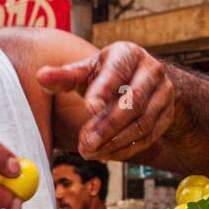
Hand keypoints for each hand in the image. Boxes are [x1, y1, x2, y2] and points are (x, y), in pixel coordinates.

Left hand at [37, 41, 174, 160]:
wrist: (140, 80)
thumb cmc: (106, 75)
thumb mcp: (86, 72)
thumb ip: (64, 77)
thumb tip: (41, 77)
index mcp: (128, 54)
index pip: (116, 72)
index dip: (103, 91)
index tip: (89, 108)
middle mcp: (151, 71)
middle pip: (133, 102)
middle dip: (108, 127)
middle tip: (85, 145)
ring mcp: (163, 94)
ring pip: (143, 124)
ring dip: (116, 142)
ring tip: (91, 152)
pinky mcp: (167, 115)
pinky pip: (149, 137)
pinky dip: (127, 149)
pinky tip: (106, 154)